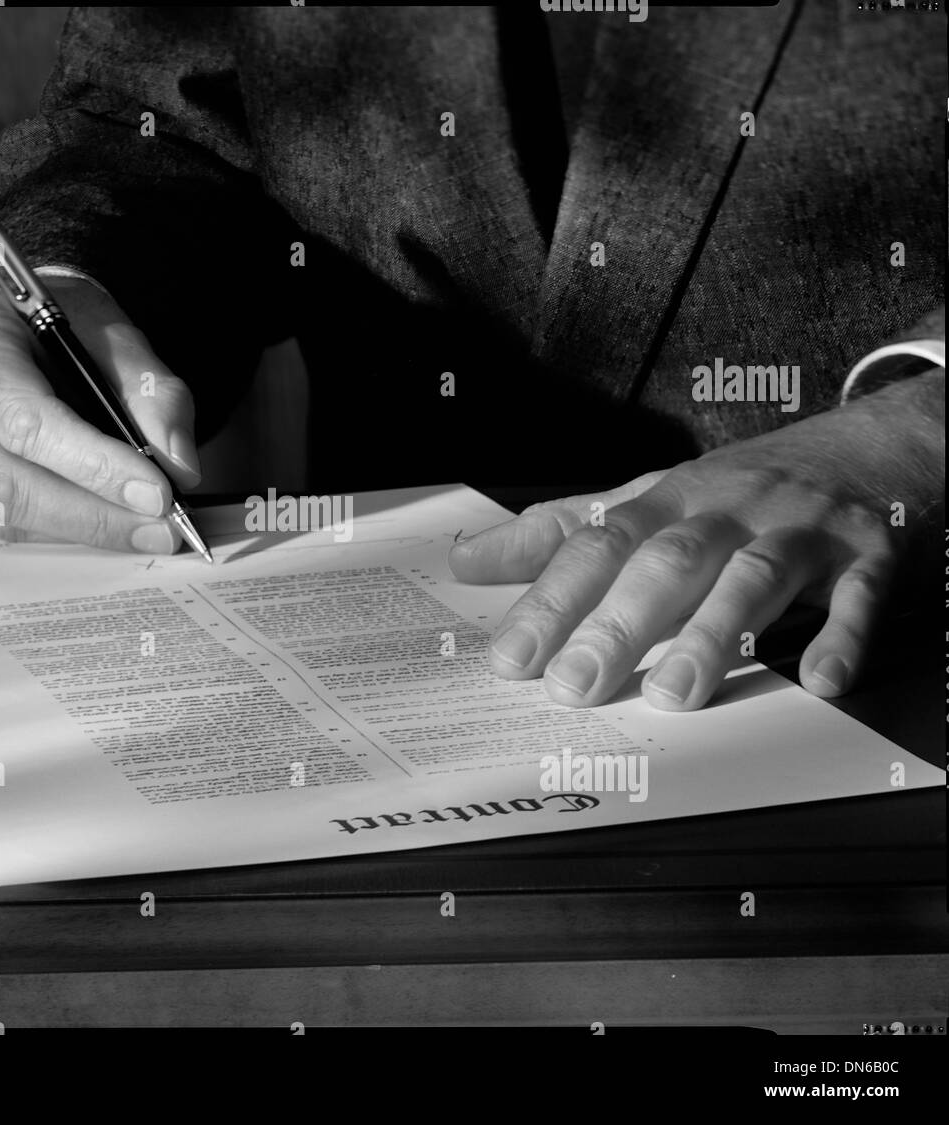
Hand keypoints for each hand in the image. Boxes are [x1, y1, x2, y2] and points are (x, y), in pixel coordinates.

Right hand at [0, 277, 200, 548]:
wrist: (16, 329)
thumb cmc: (64, 332)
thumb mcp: (118, 340)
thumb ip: (155, 396)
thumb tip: (179, 469)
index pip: (25, 421)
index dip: (94, 466)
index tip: (157, 493)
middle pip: (5, 483)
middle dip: (93, 514)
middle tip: (161, 528)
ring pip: (2, 515)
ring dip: (81, 528)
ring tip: (142, 528)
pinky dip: (59, 528)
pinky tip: (98, 517)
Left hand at [449, 370, 943, 709]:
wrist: (867, 446)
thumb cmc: (736, 489)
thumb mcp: (646, 500)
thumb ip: (558, 533)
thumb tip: (466, 560)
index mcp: (667, 500)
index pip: (597, 547)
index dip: (551, 599)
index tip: (511, 658)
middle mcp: (727, 509)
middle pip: (666, 563)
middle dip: (617, 624)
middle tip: (575, 686)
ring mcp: (800, 529)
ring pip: (753, 576)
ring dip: (715, 633)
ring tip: (677, 693)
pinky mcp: (868, 553)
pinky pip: (858, 594)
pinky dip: (840, 634)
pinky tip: (818, 679)